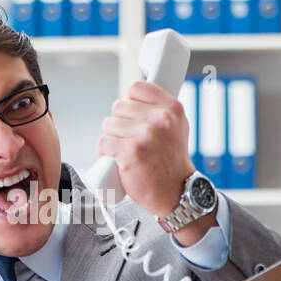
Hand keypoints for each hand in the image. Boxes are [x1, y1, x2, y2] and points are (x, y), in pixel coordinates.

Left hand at [96, 80, 194, 217]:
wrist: (176, 192)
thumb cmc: (171, 162)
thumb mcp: (177, 126)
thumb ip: (157, 108)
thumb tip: (132, 97)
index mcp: (172, 108)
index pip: (136, 88)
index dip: (131, 104)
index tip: (135, 117)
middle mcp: (160, 120)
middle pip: (118, 106)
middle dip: (121, 124)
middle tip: (133, 140)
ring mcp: (145, 136)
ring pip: (108, 125)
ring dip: (113, 139)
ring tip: (128, 151)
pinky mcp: (130, 153)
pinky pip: (103, 143)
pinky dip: (106, 153)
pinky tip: (120, 160)